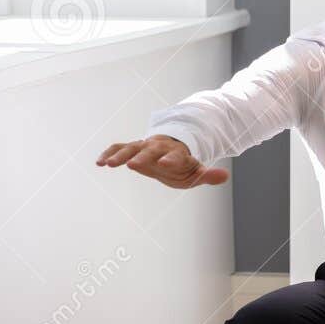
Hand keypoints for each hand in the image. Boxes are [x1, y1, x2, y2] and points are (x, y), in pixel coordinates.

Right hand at [96, 135, 228, 188]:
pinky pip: (119, 148)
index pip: (175, 155)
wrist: (168, 152)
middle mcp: (158, 148)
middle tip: (132, 165)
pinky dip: (109, 153)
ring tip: (107, 164)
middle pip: (151, 150)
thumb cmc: (183, 165)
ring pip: (131, 147)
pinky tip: (99, 162)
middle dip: (142, 157)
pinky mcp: (132, 149)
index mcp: (176, 153)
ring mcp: (144, 147)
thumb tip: (225, 176)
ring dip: (120, 155)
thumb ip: (209, 175)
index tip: (164, 165)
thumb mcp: (197, 172)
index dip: (171, 159)